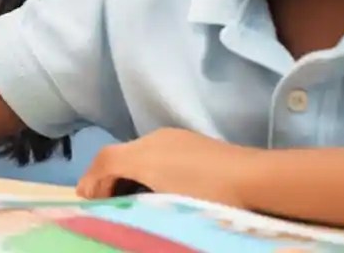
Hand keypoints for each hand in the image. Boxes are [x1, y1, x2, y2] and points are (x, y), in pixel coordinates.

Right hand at [77, 128, 262, 206]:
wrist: (256, 179)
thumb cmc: (208, 195)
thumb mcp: (164, 202)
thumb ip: (130, 200)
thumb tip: (108, 200)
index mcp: (144, 152)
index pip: (104, 160)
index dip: (90, 181)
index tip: (86, 202)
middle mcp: (155, 139)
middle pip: (118, 156)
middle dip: (107, 179)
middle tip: (106, 205)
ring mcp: (175, 138)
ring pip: (138, 155)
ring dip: (128, 175)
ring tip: (132, 201)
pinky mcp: (192, 143)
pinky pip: (156, 153)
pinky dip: (146, 170)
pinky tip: (161, 190)